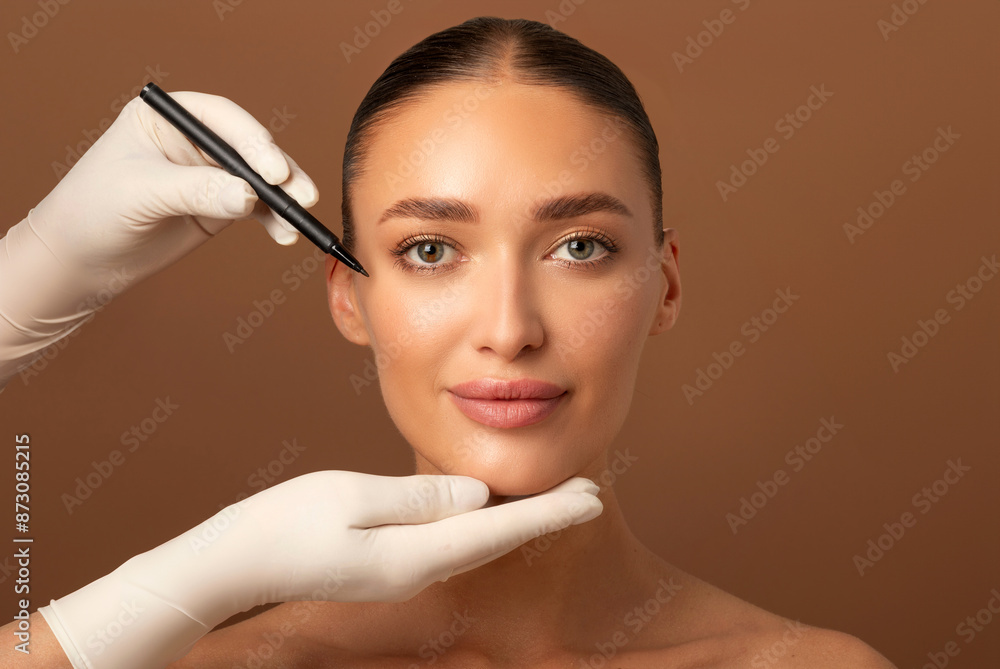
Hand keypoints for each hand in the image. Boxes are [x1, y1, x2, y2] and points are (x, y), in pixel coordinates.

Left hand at [0, 90, 315, 384]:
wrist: (80, 261)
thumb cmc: (93, 212)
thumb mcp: (141, 193)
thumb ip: (195, 191)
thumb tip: (248, 196)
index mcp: (167, 118)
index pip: (220, 119)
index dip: (252, 141)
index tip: (272, 170)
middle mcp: (192, 141)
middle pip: (248, 149)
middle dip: (278, 173)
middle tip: (300, 196)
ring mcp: (208, 175)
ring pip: (259, 180)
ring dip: (282, 200)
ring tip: (297, 222)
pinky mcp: (218, 208)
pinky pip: (257, 209)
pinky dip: (274, 221)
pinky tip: (284, 235)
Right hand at [38, 471, 602, 667]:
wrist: (233, 565)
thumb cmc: (283, 524)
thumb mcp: (352, 497)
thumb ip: (419, 498)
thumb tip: (478, 496)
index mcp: (413, 555)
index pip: (497, 531)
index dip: (548, 512)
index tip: (591, 496)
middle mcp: (417, 569)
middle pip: (496, 538)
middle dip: (545, 515)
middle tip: (590, 493)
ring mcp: (401, 570)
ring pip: (477, 541)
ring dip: (519, 518)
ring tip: (555, 498)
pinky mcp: (388, 563)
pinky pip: (450, 541)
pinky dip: (484, 523)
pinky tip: (492, 510)